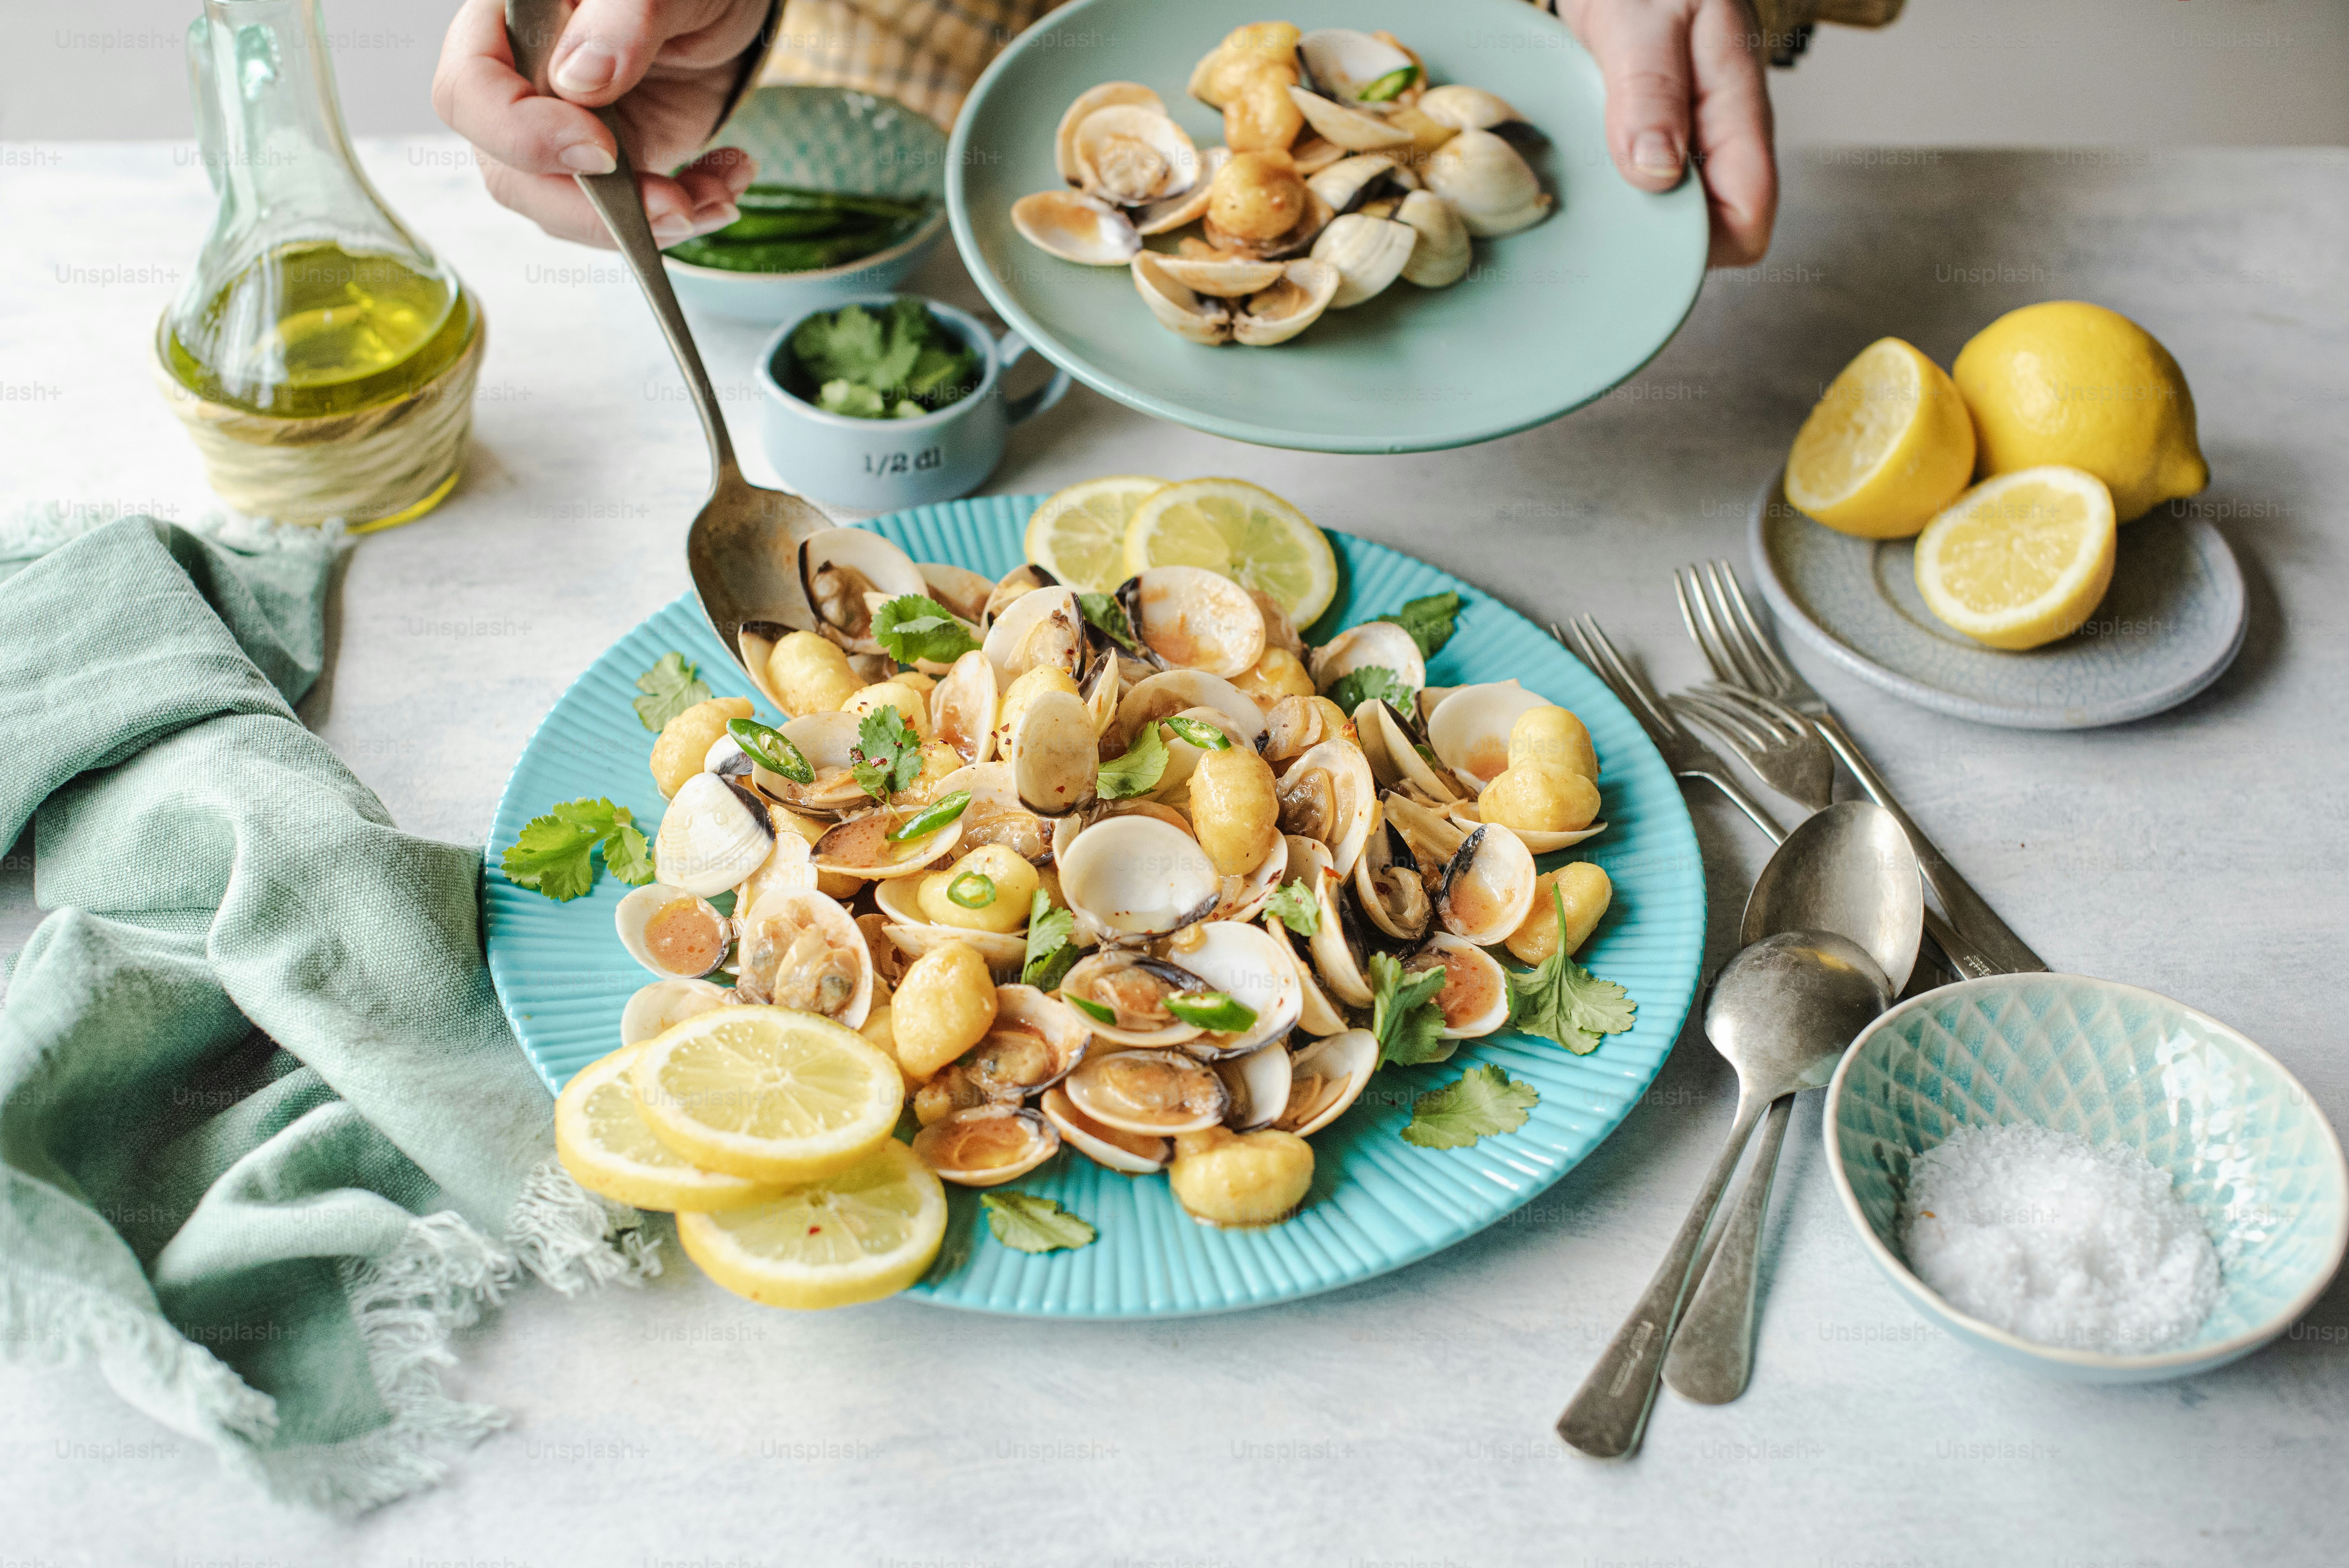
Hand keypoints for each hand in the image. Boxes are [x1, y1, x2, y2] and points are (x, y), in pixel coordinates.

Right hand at [432, 0, 769, 247]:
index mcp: (509, 24)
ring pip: (566, 210)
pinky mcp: (610, 165)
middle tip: (677, 208)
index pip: (469, 92)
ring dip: (645, 222)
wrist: (724, 9)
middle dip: (594, 210)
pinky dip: (679, 215)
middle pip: (511, 173)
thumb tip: (579, 81)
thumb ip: (621, 18)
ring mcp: (562, 132)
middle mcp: (522, 86)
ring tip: (719, 197)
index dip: (523, 135)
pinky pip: (620, 216)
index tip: (602, 150)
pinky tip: (725, 185)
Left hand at [1555, 0, 1776, 266]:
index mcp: (1736, 109)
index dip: (1701, 247)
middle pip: (1708, 229)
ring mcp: (1686, 137)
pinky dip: (1608, 191)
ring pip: (1671, 211)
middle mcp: (1717, 135)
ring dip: (1627, 217)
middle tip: (1593, 224)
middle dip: (1656, 240)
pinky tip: (1573, 178)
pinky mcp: (1651, 134)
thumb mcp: (1643, 19)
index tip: (1639, 237)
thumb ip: (1651, 90)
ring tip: (1578, 200)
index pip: (1748, 217)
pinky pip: (1640, 185)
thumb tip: (1657, 173)